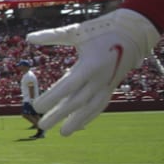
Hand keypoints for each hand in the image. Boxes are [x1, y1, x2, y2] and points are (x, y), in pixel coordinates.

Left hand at [26, 8, 158, 135]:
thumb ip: (52, 36)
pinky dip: (90, 115)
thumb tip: (28, 38)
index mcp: (90, 65)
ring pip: (91, 107)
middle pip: (77, 101)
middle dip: (59, 114)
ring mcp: (107, 84)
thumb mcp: (77, 32)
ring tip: (63, 134)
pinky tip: (80, 124)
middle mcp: (100, 78)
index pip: (67, 86)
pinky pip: (100, 104)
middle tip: (42, 125)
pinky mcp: (112, 86)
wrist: (134, 32)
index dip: (52, 98)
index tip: (36, 107)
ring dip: (77, 121)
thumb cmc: (102, 29)